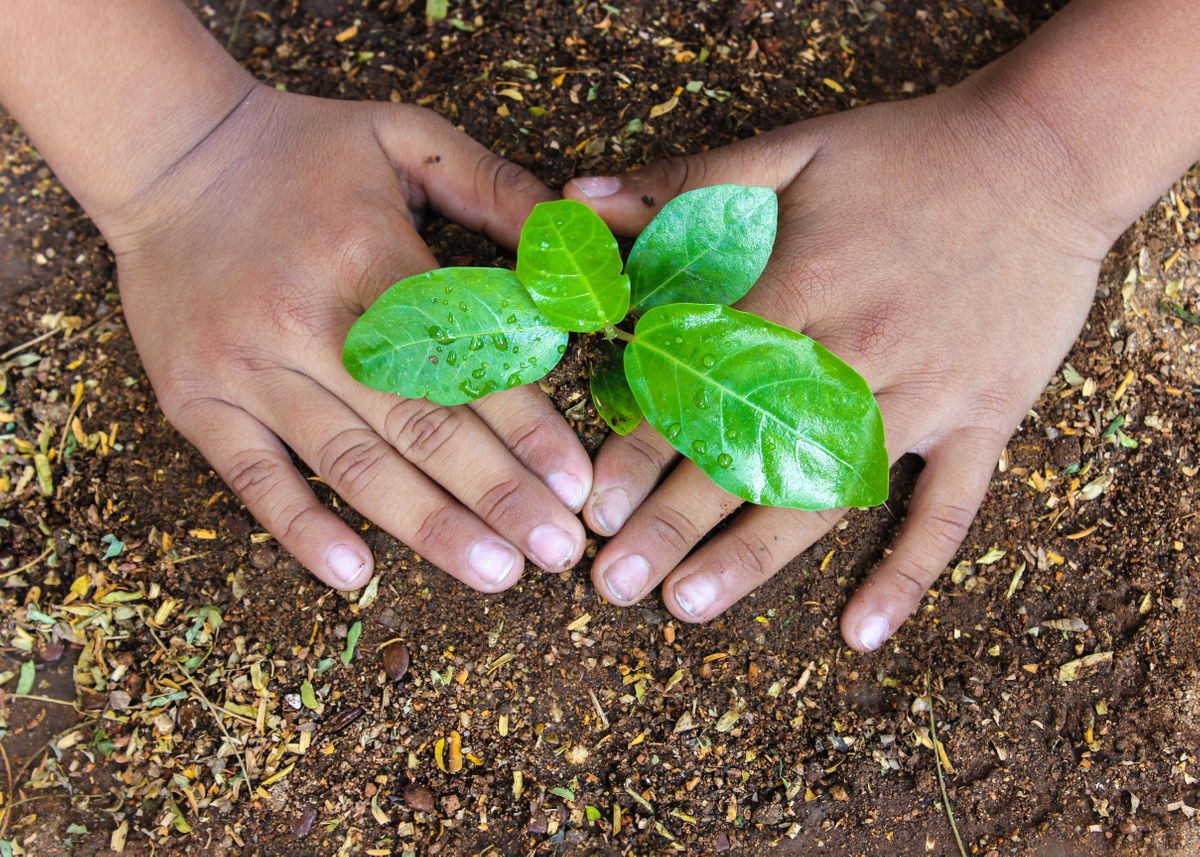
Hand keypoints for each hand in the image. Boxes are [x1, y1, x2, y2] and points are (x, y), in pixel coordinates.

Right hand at [104, 86, 590, 591]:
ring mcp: (247, 367)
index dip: (524, 425)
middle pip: (417, 424)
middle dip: (496, 494)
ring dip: (428, 526)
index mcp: (367, 253)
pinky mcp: (197, 400)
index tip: (574, 484)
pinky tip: (356, 575)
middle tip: (557, 550)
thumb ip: (494, 188)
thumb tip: (574, 247)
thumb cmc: (302, 152)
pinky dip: (302, 529)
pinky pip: (253, 477)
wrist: (167, 153)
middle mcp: (306, 319)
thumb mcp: (406, 139)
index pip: (460, 356)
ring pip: (351, 463)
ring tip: (496, 573)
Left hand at [565, 80, 1115, 649]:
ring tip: (687, 606)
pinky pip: (949, 510)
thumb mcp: (793, 148)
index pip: (704, 383)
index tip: (592, 504)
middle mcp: (858, 355)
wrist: (1049, 156)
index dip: (642, 447)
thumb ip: (685, 182)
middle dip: (675, 522)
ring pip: (830, 495)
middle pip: (752, 453)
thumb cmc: (909, 154)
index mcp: (803, 289)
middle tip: (611, 583)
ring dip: (755, 556)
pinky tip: (860, 631)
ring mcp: (927, 396)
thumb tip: (577, 200)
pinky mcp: (983, 419)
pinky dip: (908, 571)